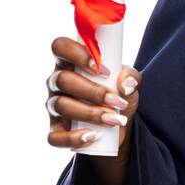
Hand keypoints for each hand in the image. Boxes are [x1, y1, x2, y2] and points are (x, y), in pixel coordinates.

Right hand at [45, 37, 141, 152]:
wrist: (119, 126)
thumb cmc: (118, 94)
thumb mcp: (129, 82)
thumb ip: (131, 77)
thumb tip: (126, 85)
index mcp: (70, 63)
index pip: (60, 46)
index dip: (78, 54)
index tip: (103, 69)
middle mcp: (57, 82)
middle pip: (63, 79)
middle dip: (93, 91)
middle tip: (118, 101)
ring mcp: (53, 106)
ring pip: (62, 105)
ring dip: (91, 113)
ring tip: (115, 120)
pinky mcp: (55, 130)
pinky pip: (54, 137)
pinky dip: (74, 138)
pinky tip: (94, 136)